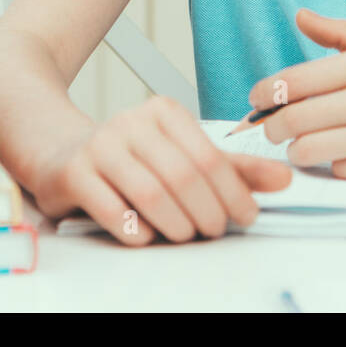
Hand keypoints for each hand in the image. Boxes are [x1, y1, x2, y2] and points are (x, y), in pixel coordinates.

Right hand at [33, 95, 291, 245]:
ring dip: (176, 223)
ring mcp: (100, 146)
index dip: (234, 192)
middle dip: (208, 211)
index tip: (246, 216)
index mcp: (164, 112)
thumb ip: (232, 168)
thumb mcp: (182, 154)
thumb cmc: (131, 157)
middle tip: (216, 230)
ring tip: (186, 234)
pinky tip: (146, 234)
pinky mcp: (74, 173)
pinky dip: (135, 229)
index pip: (210, 156)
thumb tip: (284, 179)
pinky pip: (112, 209)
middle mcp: (131, 122)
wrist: (61, 151)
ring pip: (150, 193)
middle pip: (183, 176)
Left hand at [248, 8, 345, 182]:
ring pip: (307, 150)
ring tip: (308, 145)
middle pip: (291, 120)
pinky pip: (340, 172)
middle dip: (273, 128)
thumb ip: (341, 32)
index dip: (262, 95)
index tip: (255, 102)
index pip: (291, 81)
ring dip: (300, 151)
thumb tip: (300, 15)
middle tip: (274, 131)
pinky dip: (341, 167)